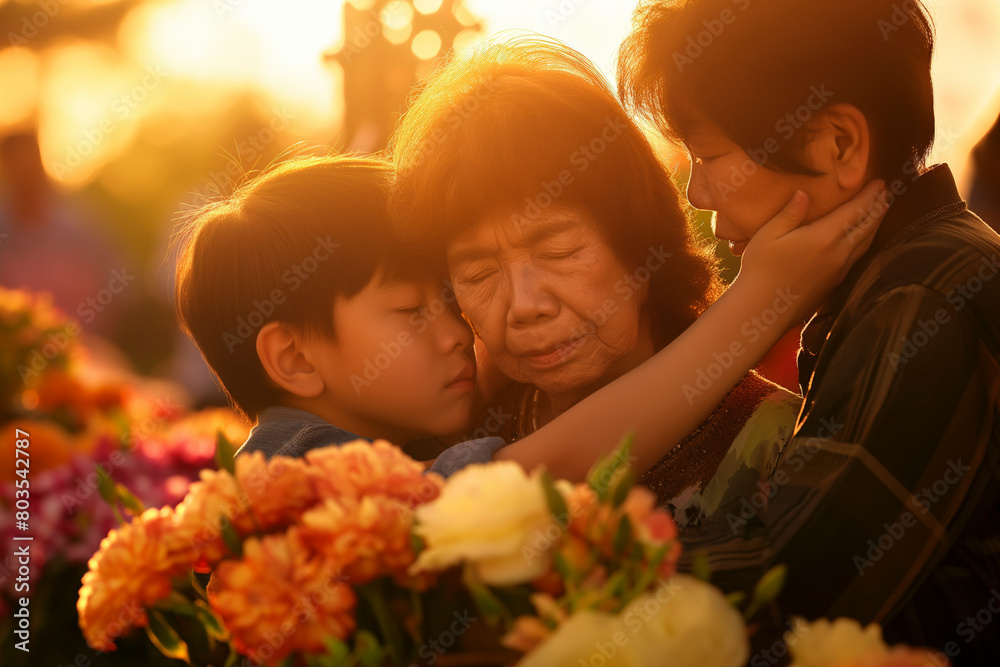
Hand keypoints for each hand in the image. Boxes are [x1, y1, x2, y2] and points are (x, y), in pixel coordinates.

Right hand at [736, 179, 887, 320]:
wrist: (763, 309)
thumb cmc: (760, 269)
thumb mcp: (768, 235)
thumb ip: (790, 212)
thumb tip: (804, 193)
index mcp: (824, 237)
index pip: (856, 211)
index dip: (870, 195)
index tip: (879, 182)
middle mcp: (839, 253)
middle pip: (868, 226)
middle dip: (878, 206)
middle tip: (885, 191)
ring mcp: (840, 270)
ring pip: (866, 242)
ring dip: (876, 224)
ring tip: (881, 210)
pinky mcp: (836, 282)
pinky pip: (858, 256)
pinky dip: (866, 240)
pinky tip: (862, 238)